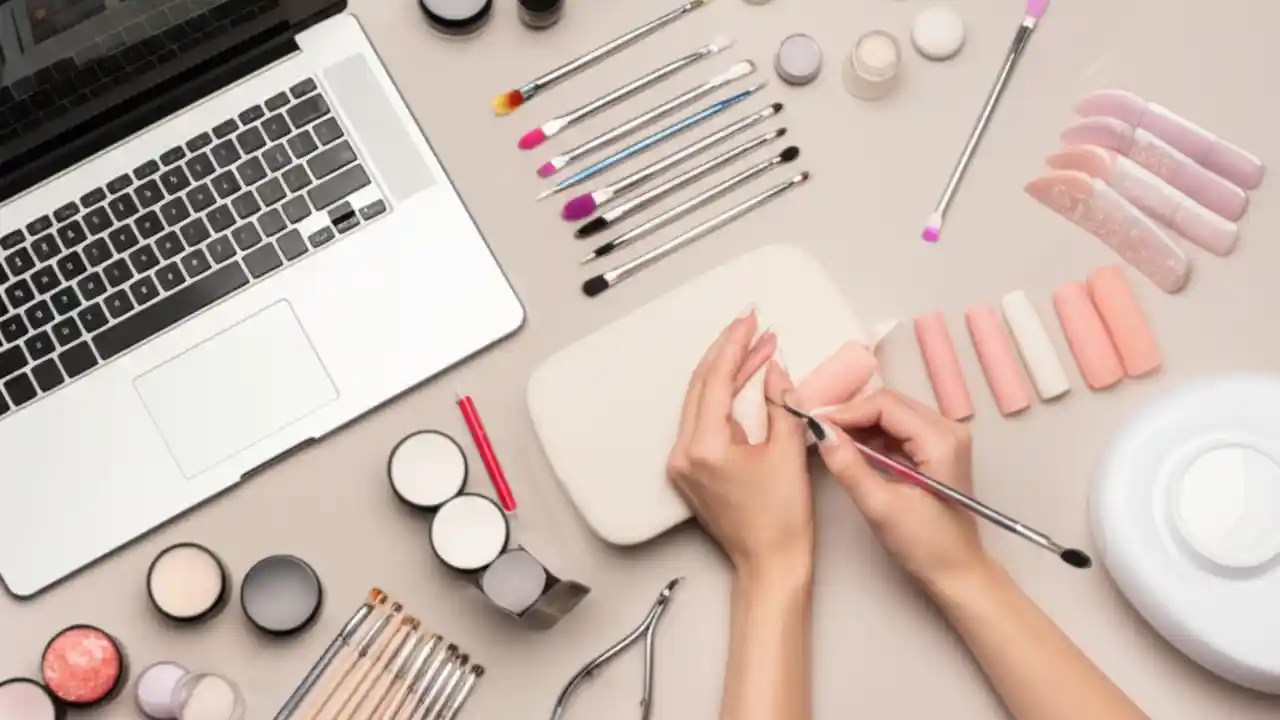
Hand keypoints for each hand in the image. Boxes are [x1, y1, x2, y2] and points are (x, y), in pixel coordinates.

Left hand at [667, 310, 813, 576]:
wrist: (769, 564)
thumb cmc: (782, 519)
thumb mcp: (789, 453)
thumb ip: (780, 404)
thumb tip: (773, 369)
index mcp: (704, 447)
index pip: (716, 380)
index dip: (735, 346)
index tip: (751, 320)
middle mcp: (683, 453)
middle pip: (702, 386)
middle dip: (729, 352)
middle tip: (753, 326)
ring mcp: (681, 463)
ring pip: (700, 401)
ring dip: (726, 373)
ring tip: (754, 348)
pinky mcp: (688, 470)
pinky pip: (702, 421)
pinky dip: (722, 398)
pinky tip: (743, 382)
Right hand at [814, 389, 987, 590]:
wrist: (956, 570)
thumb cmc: (924, 545)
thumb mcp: (880, 507)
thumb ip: (849, 466)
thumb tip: (820, 432)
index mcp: (941, 440)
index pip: (885, 405)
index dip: (846, 411)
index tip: (814, 423)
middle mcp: (948, 429)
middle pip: (889, 403)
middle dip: (851, 413)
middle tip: (817, 428)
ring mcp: (944, 437)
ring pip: (892, 414)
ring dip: (860, 423)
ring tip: (829, 438)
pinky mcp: (936, 448)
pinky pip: (898, 429)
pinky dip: (872, 435)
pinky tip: (851, 448)